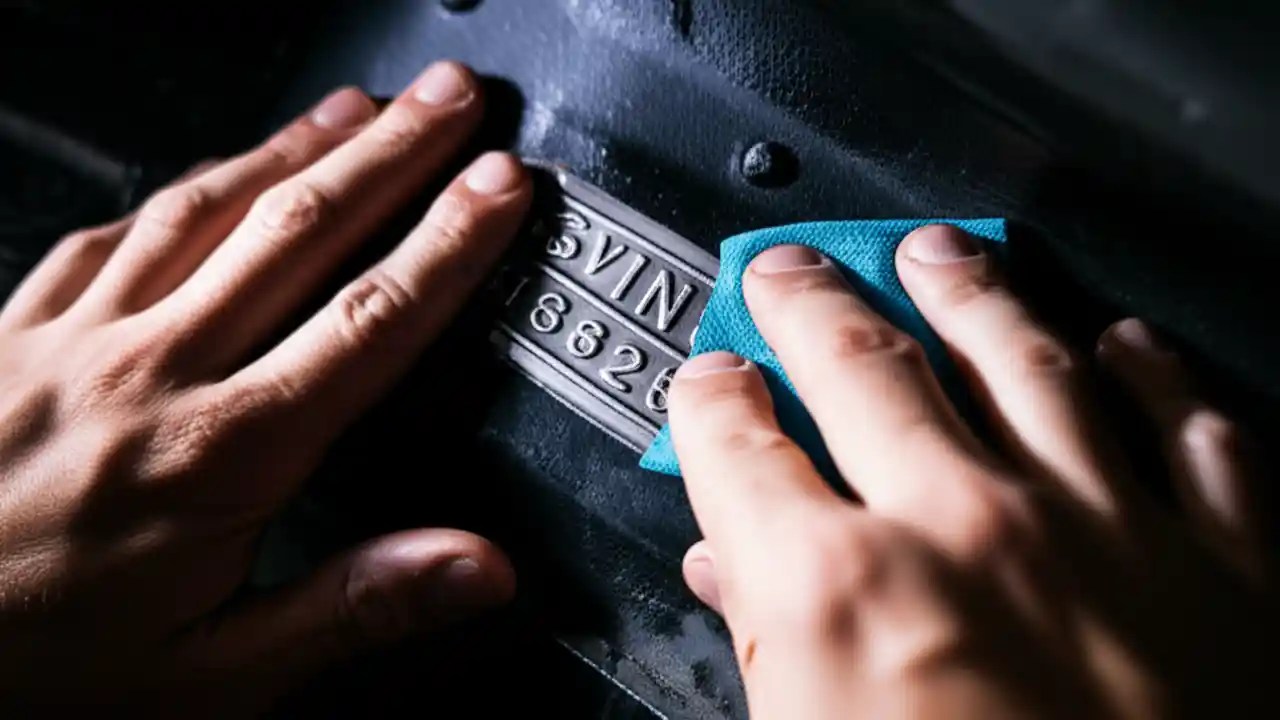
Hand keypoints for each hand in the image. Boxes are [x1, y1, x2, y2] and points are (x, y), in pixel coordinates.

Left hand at [0, 62, 530, 711]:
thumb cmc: (43, 674)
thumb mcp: (217, 676)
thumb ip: (356, 607)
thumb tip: (480, 567)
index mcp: (217, 456)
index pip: (368, 322)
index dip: (449, 244)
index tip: (500, 186)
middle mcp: (149, 373)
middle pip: (298, 232)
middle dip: (392, 154)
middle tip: (452, 101)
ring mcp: (74, 341)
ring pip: (207, 208)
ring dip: (295, 145)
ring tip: (359, 107)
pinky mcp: (14, 335)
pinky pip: (111, 232)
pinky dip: (181, 187)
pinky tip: (212, 171)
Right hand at [669, 227, 1274, 718]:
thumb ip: (759, 656)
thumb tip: (735, 578)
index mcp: (839, 596)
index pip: (732, 442)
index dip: (705, 399)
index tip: (706, 383)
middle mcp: (968, 532)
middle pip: (857, 360)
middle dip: (805, 300)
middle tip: (787, 270)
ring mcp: (1107, 530)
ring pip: (1017, 352)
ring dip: (965, 291)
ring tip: (937, 253)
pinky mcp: (1233, 563)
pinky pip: (1188, 427)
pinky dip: (1152, 374)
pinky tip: (1125, 343)